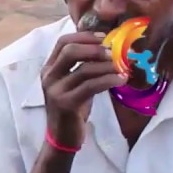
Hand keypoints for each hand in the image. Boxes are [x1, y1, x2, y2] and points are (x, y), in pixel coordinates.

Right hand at [41, 31, 127, 147]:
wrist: (62, 136)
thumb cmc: (72, 107)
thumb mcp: (75, 83)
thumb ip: (84, 66)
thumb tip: (109, 47)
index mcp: (50, 69)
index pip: (63, 42)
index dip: (85, 36)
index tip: (105, 38)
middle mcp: (49, 77)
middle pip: (70, 50)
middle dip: (96, 48)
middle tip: (114, 53)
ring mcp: (56, 91)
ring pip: (83, 69)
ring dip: (108, 66)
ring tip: (123, 67)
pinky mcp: (66, 104)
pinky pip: (90, 86)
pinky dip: (109, 80)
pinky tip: (121, 80)